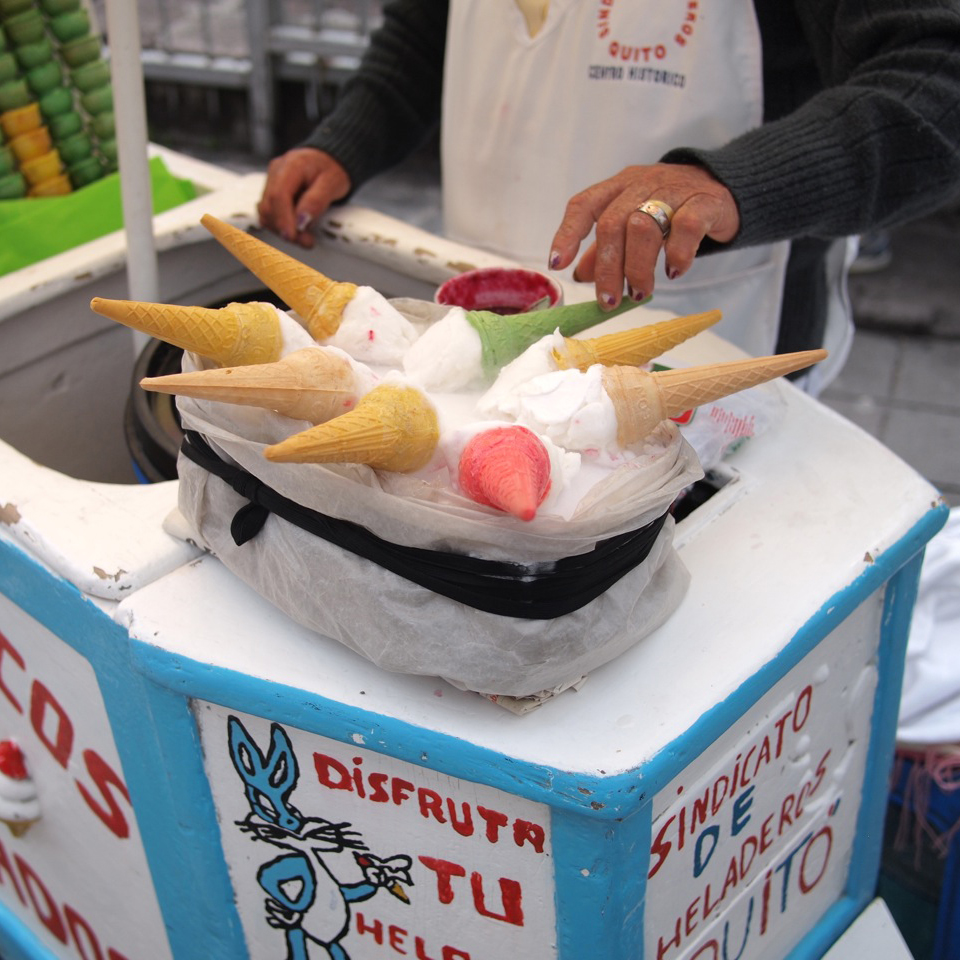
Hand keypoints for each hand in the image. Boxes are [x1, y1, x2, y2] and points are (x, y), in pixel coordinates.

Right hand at [257, 148, 351, 248]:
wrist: (330, 160)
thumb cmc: (333, 169)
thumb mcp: (332, 183)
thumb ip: (316, 201)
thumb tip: (301, 221)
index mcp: (291, 165)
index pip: (278, 194)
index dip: (283, 219)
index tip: (292, 237)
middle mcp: (277, 172)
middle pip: (269, 206)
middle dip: (285, 228)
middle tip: (307, 242)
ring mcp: (272, 181)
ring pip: (266, 212)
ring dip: (282, 229)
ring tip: (305, 238)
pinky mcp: (272, 192)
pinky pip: (270, 213)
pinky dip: (281, 225)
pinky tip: (298, 229)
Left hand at [548, 163, 739, 308]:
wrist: (725, 186)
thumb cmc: (671, 208)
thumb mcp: (634, 220)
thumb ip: (606, 247)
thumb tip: (579, 274)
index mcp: (619, 187)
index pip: (584, 205)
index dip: (568, 234)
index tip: (558, 264)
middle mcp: (642, 184)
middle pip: (612, 224)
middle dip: (607, 269)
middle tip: (610, 301)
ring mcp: (674, 190)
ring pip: (644, 226)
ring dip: (637, 268)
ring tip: (640, 293)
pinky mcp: (706, 201)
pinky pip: (687, 226)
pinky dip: (677, 253)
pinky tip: (673, 272)